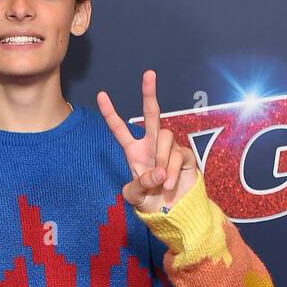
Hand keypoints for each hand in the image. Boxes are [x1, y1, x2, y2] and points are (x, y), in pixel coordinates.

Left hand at [97, 69, 198, 214]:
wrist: (172, 213)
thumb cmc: (150, 202)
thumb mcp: (135, 197)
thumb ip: (140, 184)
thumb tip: (158, 171)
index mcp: (134, 151)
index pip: (120, 130)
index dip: (111, 113)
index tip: (101, 95)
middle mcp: (151, 145)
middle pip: (151, 113)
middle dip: (149, 93)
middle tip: (148, 73)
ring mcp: (169, 148)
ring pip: (164, 137)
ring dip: (161, 158)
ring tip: (162, 182)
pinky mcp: (184, 155)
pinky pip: (177, 154)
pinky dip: (172, 171)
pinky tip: (169, 184)